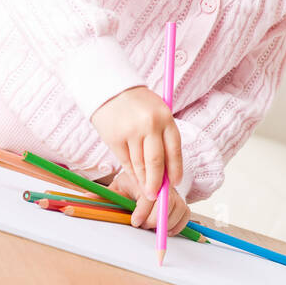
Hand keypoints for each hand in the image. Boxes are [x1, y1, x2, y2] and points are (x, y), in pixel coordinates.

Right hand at [89, 85, 183, 204]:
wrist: (110, 88)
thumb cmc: (138, 104)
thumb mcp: (157, 113)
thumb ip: (162, 137)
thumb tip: (165, 169)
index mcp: (166, 118)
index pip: (175, 150)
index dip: (175, 170)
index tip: (174, 183)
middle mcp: (150, 125)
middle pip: (156, 162)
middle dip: (156, 183)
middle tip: (156, 195)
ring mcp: (131, 132)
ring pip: (139, 164)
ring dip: (143, 180)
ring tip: (146, 190)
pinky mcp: (114, 138)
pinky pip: (125, 161)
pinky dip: (130, 172)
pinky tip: (134, 177)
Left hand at [106, 165, 191, 235]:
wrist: (147, 176)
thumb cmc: (130, 184)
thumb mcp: (116, 187)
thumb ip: (104, 195)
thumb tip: (85, 198)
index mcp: (147, 178)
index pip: (149, 195)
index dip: (143, 211)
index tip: (135, 222)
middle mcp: (164, 185)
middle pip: (167, 203)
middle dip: (154, 219)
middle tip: (142, 225)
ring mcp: (174, 193)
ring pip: (177, 210)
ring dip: (165, 223)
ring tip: (151, 227)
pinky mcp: (182, 202)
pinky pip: (185, 214)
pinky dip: (177, 224)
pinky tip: (165, 230)